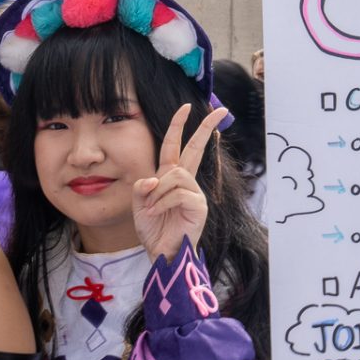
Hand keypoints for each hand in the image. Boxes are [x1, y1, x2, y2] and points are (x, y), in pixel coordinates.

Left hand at [133, 103, 225, 261]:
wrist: (160, 252)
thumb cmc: (152, 228)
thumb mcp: (139, 203)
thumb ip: (142, 186)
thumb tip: (153, 178)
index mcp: (170, 177)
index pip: (176, 146)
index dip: (179, 126)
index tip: (187, 106)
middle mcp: (185, 181)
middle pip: (196, 149)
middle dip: (205, 128)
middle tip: (221, 110)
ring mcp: (195, 193)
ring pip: (175, 175)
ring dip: (158, 192)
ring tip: (153, 208)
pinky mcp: (199, 205)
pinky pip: (178, 193)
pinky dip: (161, 203)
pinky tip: (156, 214)